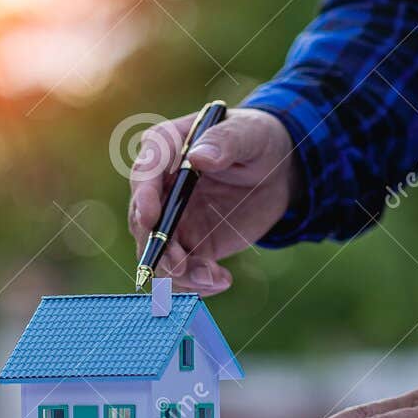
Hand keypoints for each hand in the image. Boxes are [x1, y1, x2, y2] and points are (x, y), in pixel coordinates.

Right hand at [127, 107, 301, 293]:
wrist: (274, 172)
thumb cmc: (256, 140)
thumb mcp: (248, 134)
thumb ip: (224, 142)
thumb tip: (198, 157)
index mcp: (164, 149)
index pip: (144, 173)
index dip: (143, 197)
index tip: (150, 219)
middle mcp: (158, 188)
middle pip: (142, 223)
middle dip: (158, 248)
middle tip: (181, 267)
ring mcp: (171, 220)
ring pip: (158, 254)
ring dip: (179, 274)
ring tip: (213, 279)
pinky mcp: (188, 244)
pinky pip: (181, 271)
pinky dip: (196, 283)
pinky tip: (222, 281)